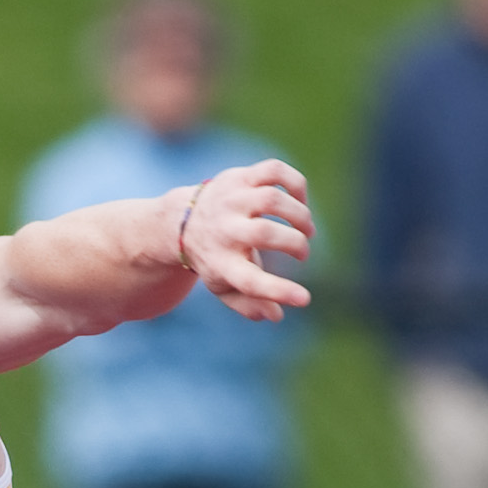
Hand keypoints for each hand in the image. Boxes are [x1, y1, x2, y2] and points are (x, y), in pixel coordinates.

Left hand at [177, 159, 314, 321]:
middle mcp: (224, 231)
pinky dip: (296, 184)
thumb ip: (249, 305)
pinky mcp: (240, 177)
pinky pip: (274, 171)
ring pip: (273, 200)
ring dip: (300, 215)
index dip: (279, 291)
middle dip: (295, 245)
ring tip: (306, 229)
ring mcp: (231, 200)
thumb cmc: (214, 259)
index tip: (304, 298)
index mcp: (222, 263)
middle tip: (303, 253)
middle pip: (265, 234)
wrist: (182, 222)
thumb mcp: (224, 286)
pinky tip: (299, 200)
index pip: (250, 281)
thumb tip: (277, 316)